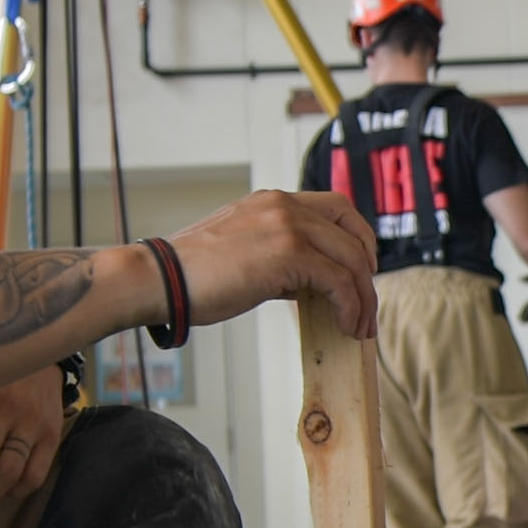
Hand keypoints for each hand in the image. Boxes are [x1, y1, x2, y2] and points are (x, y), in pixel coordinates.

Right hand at [164, 190, 379, 338]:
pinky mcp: (289, 254)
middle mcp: (284, 205)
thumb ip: (278, 260)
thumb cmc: (192, 276)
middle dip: (366, 268)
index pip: (334, 206)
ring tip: (360, 326)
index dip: (357, 235)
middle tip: (367, 302)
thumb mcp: (242, 254)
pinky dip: (350, 306)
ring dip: (363, 296)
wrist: (160, 279)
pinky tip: (346, 326)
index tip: (361, 268)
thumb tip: (308, 285)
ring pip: (351, 257)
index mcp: (272, 201)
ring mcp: (288, 226)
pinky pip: (339, 281)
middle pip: (351, 227)